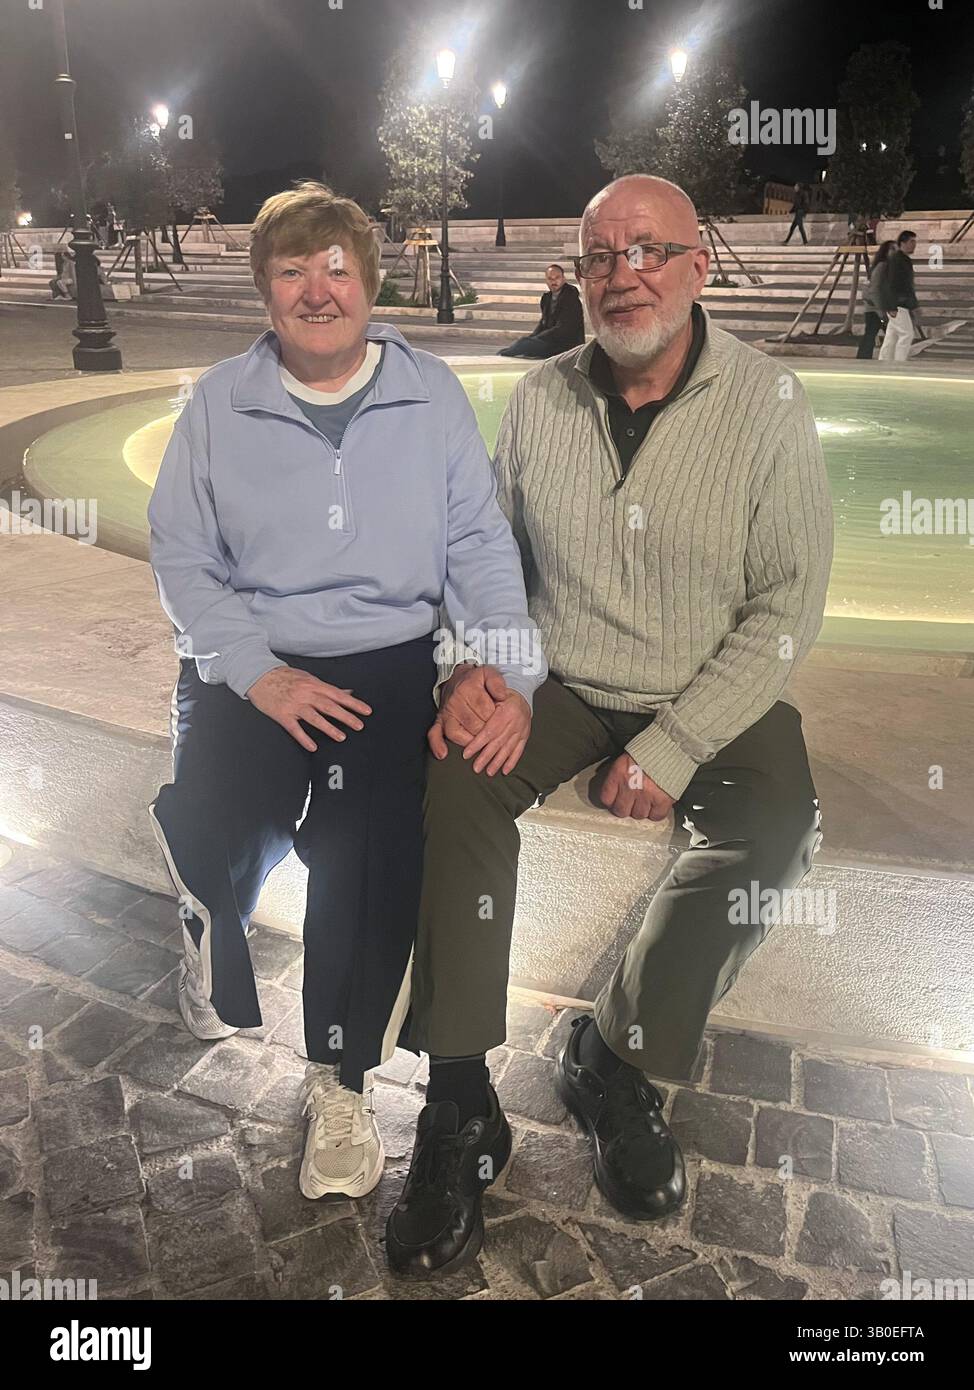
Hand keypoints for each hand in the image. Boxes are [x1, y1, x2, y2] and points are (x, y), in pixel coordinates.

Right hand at [246, 666, 370, 751]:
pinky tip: (313, 746)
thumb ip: (327, 688)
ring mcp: (294, 705)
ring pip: (314, 717)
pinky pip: (295, 728)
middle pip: (329, 706)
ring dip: (329, 728)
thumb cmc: (284, 677)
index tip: (366, 711)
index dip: (354, 703)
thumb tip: (348, 691)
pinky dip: (304, 738)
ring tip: (341, 737)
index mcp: (314, 684)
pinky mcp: (282, 714)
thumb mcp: (308, 678)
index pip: (338, 694)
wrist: (259, 675)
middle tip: (359, 725)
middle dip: (346, 716)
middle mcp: (305, 694)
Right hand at [427, 664, 507, 757]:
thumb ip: (497, 683)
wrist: (457, 679)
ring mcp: (446, 713)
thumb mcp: (488, 674)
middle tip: (494, 731)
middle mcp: (454, 702)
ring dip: (470, 741)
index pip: (485, 711)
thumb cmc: (475, 680)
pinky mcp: (439, 721)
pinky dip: (437, 744)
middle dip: (486, 731)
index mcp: (468, 689)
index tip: (502, 720)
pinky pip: (434, 734)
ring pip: (456, 733)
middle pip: (473, 725)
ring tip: (480, 743)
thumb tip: (502, 696)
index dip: (496, 719)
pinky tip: (443, 754)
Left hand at [460, 691, 531, 775]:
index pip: (489, 731)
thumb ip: (484, 704)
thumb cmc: (502, 697)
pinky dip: (512, 762)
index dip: (477, 743)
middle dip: (486, 757)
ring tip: (489, 772)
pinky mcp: (524, 737)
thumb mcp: (493, 693)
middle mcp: (515, 722)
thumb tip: (472, 717)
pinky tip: (505, 770)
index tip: (467, 753)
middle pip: (498, 743)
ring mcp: (522, 731)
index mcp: (506, 711)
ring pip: (508, 749)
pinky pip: (519, 751)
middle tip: (476, 767)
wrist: (521, 697)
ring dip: (498, 762)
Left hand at [593, 753, 673, 820]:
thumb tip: (615, 791)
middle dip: (626, 808)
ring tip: (647, 801)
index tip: (617, 800)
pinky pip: (656, 816)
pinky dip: (657, 812)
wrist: (673, 746)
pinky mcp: (662, 800)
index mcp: (618, 773)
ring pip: (638, 815)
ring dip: (643, 810)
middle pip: (621, 810)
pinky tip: (658, 804)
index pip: (606, 798)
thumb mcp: (627, 759)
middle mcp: (629, 786)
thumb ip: (619, 775)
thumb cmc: (650, 750)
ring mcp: (646, 794)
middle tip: (633, 802)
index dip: (612, 801)